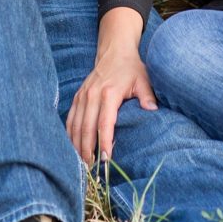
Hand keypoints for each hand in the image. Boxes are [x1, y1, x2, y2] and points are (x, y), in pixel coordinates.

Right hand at [66, 8, 156, 162]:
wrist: (114, 51)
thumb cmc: (131, 68)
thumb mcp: (143, 79)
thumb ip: (147, 96)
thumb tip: (152, 110)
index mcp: (108, 93)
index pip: (104, 123)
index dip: (104, 142)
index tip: (105, 160)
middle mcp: (92, 95)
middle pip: (86, 128)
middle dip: (87, 150)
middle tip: (90, 170)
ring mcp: (82, 96)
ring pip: (75, 125)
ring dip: (76, 145)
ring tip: (81, 164)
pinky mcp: (77, 96)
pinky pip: (70, 119)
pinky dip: (70, 134)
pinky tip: (72, 148)